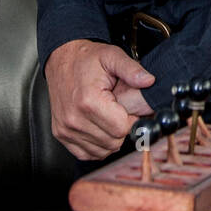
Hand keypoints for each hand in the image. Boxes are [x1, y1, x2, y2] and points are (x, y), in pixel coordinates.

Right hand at [44, 39, 154, 160]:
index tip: (129, 109)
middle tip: (120, 111)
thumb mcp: (112, 56)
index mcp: (89, 101)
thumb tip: (149, 81)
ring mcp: (66, 129)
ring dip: (110, 138)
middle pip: (113, 142)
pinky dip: (97, 145)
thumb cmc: (86, 59)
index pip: (122, 129)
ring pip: (102, 151)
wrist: (61, 60)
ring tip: (109, 117)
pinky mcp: (61, 135)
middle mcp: (74, 119)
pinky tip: (99, 128)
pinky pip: (86, 154)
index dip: (132, 120)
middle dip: (122, 129)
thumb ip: (132, 70)